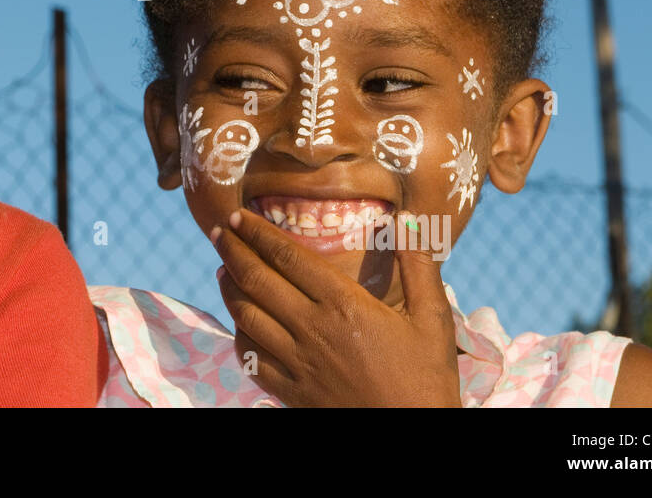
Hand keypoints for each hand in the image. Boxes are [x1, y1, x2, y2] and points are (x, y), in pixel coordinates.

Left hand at [212, 209, 461, 406]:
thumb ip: (418, 266)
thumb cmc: (427, 378)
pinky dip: (238, 334)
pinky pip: (251, 358)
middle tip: (218, 231)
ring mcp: (298, 363)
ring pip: (246, 316)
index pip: (287, 256)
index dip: (257, 232)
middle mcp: (313, 329)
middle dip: (232, 251)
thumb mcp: (433, 318)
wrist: (417, 435)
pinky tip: (238, 323)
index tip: (237, 216)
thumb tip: (409, 219)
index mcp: (344, 304)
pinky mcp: (291, 393)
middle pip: (257, 280)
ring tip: (222, 271)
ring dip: (228, 289)